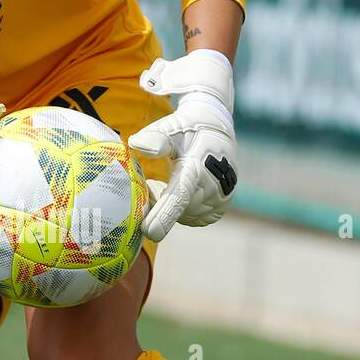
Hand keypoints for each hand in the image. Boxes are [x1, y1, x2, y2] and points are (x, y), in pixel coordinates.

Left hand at [128, 51, 237, 240]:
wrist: (217, 128)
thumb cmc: (187, 127)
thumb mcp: (171, 126)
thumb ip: (155, 138)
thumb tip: (136, 145)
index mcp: (198, 165)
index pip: (180, 196)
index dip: (164, 215)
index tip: (149, 232)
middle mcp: (215, 185)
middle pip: (178, 209)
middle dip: (161, 204)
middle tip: (155, 183)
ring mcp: (221, 197)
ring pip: (186, 216)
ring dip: (173, 206)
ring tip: (173, 180)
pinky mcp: (222, 206)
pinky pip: (195, 218)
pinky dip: (184, 210)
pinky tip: (183, 191)